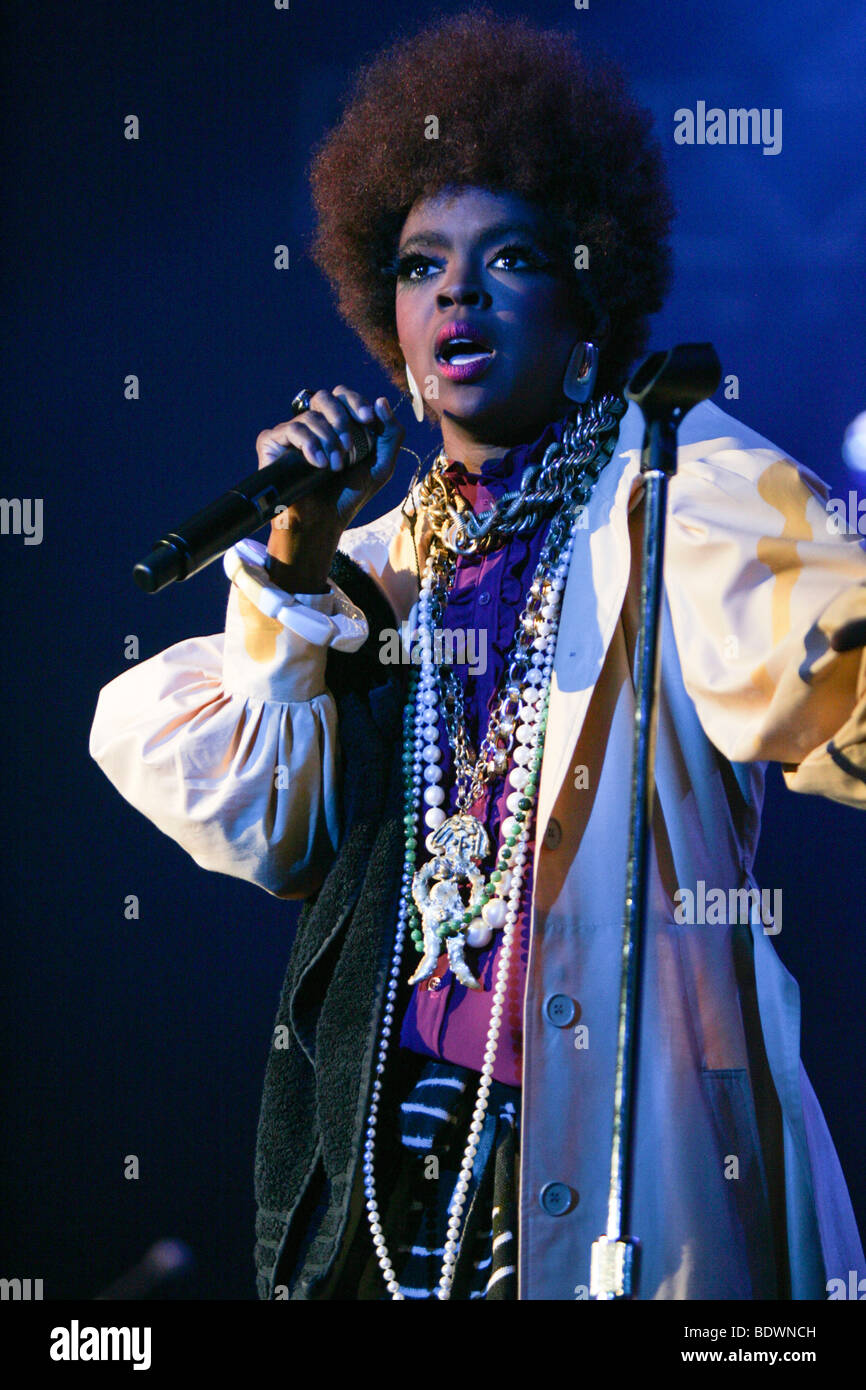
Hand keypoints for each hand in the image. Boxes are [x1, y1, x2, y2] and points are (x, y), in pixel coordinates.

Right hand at [256, 386, 404, 588]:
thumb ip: (391, 433)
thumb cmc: (350, 495)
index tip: (367, 419)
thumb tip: (380, 400)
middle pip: (324, 397)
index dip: (356, 402)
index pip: (343, 396)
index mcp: (337, 425)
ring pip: (310, 416)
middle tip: (349, 445)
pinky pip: (291, 428)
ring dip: (329, 441)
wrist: (323, 521)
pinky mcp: (272, 442)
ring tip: (334, 467)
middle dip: (341, 418)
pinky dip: (308, 444)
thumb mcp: (381, 465)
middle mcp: (314, 426)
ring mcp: (292, 433)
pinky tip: (318, 464)